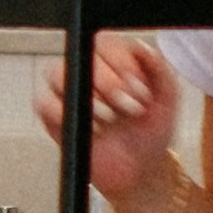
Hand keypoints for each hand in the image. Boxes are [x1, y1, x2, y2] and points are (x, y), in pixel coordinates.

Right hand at [45, 35, 185, 212]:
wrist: (139, 170)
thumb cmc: (150, 132)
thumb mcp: (168, 98)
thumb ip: (159, 69)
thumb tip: (143, 49)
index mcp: (115, 61)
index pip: (106, 43)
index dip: (122, 64)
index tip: (140, 90)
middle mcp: (88, 71)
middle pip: (82, 56)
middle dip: (109, 83)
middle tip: (129, 107)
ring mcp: (68, 91)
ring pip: (57, 74)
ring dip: (89, 98)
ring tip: (110, 119)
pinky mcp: (53, 115)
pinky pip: (44, 102)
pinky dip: (66, 115)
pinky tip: (93, 129)